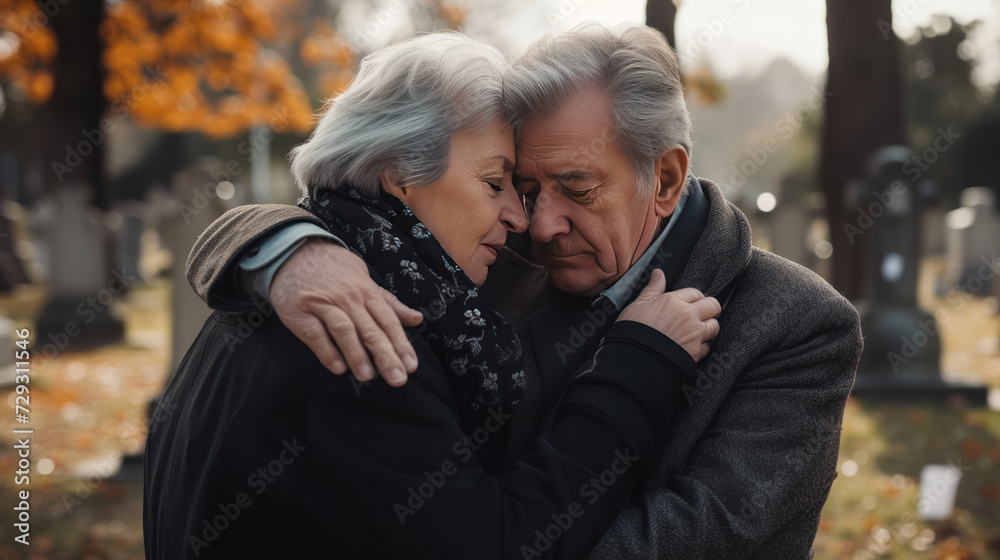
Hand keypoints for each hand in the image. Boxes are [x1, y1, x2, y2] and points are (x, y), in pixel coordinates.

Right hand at [270, 238, 424, 385]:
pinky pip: (315, 333)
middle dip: (386, 356)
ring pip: (344, 330)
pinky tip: (338, 367)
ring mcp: (323, 303)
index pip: (388, 321)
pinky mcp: (299, 311)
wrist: (293, 250)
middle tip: (397, 379)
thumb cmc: (334, 269)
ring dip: (357, 355)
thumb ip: (389, 303)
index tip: (411, 366)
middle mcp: (348, 297)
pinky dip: (327, 351)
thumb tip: (416, 319)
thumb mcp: (365, 279)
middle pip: (370, 329)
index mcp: (366, 291)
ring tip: (368, 376)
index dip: (400, 344)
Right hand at [616, 269, 720, 361]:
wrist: (633, 359)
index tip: (689, 304)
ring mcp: (694, 334)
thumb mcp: (638, 304)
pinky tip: (689, 347)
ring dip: (708, 328)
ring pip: (714, 326)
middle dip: (709, 310)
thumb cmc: (633, 330)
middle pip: (713, 306)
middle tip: (699, 315)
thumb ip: (653, 288)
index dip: (694, 298)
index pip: (696, 293)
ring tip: (695, 332)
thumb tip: (658, 273)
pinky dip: (700, 347)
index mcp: (674, 301)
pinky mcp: (695, 353)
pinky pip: (707, 347)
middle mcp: (688, 316)